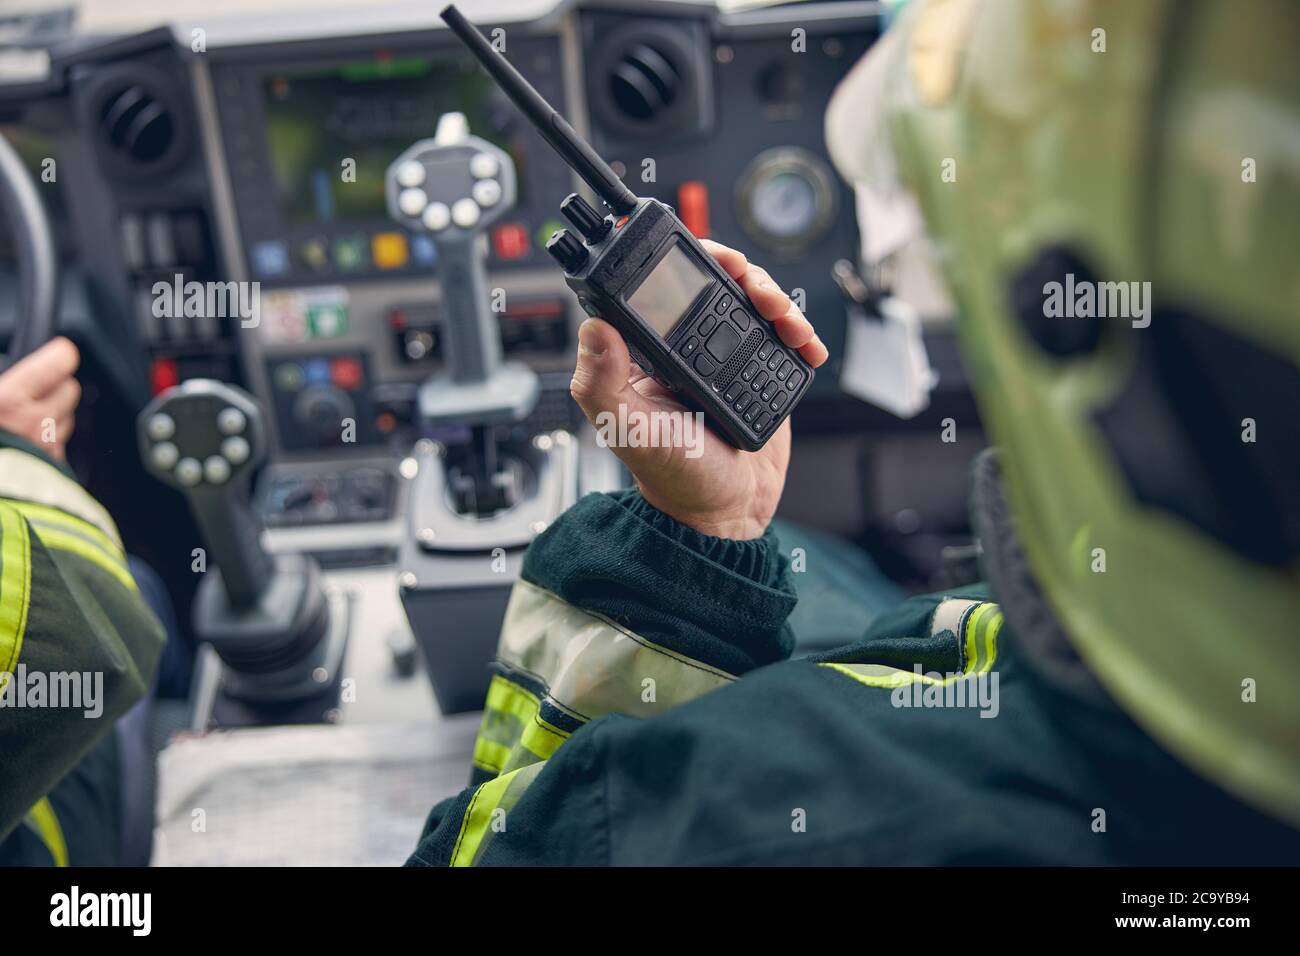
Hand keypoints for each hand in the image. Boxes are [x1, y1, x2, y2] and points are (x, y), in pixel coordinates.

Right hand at [0, 337, 80, 460]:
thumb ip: (6, 391)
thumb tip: (8, 391)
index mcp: (9, 399)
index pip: (59, 361)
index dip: (59, 356)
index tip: (59, 353)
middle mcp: (37, 421)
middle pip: (70, 389)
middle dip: (57, 388)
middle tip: (35, 392)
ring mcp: (48, 448)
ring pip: (68, 420)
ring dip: (55, 417)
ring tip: (28, 423)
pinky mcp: (53, 472)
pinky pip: (59, 449)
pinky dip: (49, 446)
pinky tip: (28, 449)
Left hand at [569, 240, 827, 539]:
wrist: (725, 514)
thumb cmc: (672, 477)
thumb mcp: (630, 431)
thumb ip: (602, 384)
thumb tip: (593, 328)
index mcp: (649, 351)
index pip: (665, 287)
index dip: (692, 265)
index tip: (717, 263)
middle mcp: (688, 348)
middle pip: (720, 285)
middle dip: (747, 278)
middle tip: (761, 294)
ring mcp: (729, 358)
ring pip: (756, 305)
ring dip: (779, 302)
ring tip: (787, 323)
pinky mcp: (762, 374)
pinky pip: (785, 340)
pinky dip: (802, 335)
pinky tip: (807, 347)